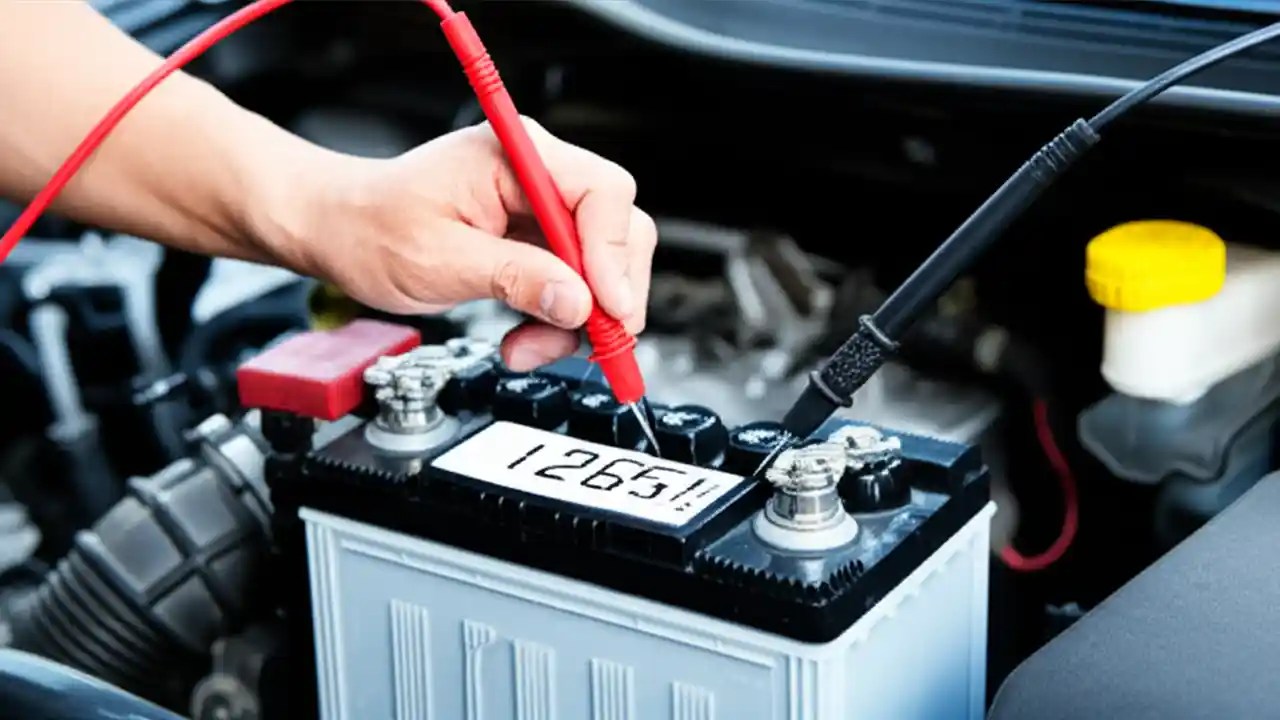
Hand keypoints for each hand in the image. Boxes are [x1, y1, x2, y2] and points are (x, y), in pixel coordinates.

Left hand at [283, 118, 655, 371]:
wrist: (340, 232)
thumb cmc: (371, 227)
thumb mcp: (439, 259)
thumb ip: (514, 278)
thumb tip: (576, 302)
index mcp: (518, 154)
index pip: (601, 193)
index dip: (612, 254)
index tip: (606, 306)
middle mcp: (538, 175)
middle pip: (617, 231)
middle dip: (606, 295)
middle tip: (592, 341)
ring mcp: (540, 210)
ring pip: (602, 266)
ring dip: (579, 318)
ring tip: (530, 348)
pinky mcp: (536, 242)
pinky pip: (575, 284)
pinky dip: (561, 321)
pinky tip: (527, 339)